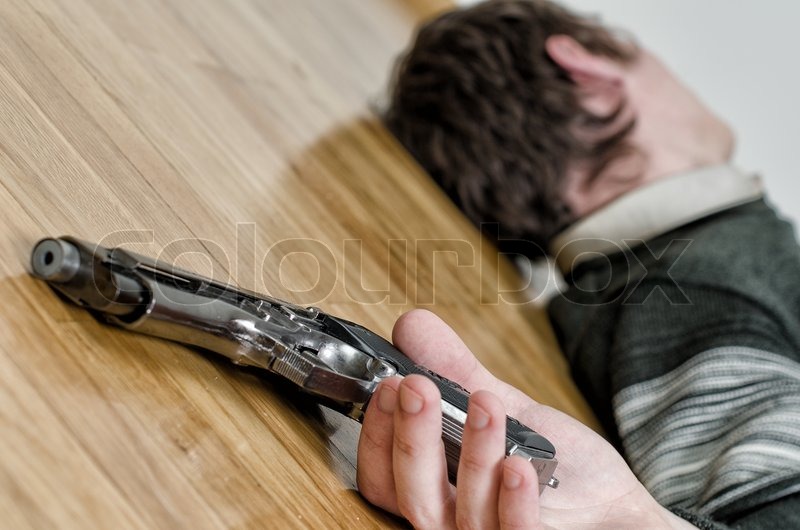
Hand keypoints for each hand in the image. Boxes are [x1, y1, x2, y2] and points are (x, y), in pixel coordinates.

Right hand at [357, 310, 693, 528]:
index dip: (376, 433)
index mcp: (439, 491)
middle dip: (410, 437)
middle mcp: (456, 523)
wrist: (617, 511)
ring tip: (486, 404)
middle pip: (413, 495)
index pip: (383, 476)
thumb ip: (457, 373)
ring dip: (473, 454)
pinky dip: (513, 503)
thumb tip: (412, 327)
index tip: (388, 383)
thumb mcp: (504, 410)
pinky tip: (518, 465)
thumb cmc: (560, 473)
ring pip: (463, 515)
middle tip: (416, 386)